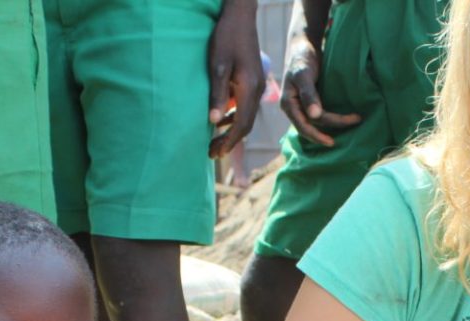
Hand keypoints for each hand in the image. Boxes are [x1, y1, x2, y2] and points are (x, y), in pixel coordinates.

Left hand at [207, 0, 264, 157]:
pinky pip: (246, 106)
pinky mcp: (253, 81)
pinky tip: (221, 120)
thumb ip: (217, 94)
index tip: (216, 153)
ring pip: (246, 116)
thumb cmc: (226, 38)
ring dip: (231, 130)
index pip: (242, 124)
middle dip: (229, 141)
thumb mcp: (218, 65)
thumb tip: (213, 122)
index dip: (229, 141)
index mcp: (249, 89)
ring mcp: (257, 86)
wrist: (240, 17)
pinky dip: (234, 117)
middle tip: (212, 154)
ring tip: (214, 141)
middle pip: (246, 124)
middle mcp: (257, 90)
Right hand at [279, 33, 361, 145]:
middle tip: (355, 121)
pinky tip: (345, 118)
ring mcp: (303, 106)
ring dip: (334, 124)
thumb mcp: (303, 74)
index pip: (303, 127)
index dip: (317, 136)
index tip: (332, 142)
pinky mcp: (311, 101)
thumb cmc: (301, 57)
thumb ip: (308, 94)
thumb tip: (314, 116)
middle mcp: (294, 108)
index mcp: (288, 105)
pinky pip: (322, 115)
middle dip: (332, 128)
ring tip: (353, 121)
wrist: (303, 44)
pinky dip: (333, 118)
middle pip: (313, 125)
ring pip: (318, 122)